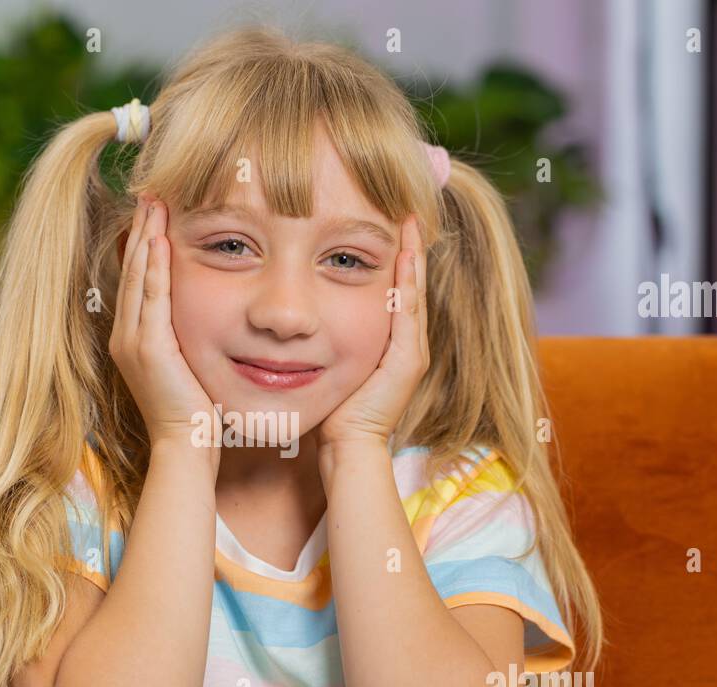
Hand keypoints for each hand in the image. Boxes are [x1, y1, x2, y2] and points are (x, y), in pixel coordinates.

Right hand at [109, 195, 220, 467]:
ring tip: (154, 202)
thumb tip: (210, 313)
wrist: (186, 446)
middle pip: (133, 269)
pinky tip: (161, 239)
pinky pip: (151, 296)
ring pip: (138, 276)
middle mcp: (126, 334)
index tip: (155, 212)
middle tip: (151, 193)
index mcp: (134, 338)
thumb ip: (190, 336)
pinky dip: (155, 265)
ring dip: (145, 236)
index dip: (144, 244)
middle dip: (141, 229)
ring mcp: (133, 340)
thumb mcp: (191, 364)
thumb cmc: (198, 411)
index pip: (139, 279)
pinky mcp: (148, 346)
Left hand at [316, 213, 429, 452]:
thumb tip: (302, 313)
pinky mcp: (409, 360)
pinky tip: (405, 255)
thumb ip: (326, 338)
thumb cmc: (332, 410)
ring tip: (410, 221)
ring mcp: (412, 350)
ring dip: (413, 255)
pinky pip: (410, 312)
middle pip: (411, 283)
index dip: (395, 256)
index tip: (387, 221)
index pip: (396, 288)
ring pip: (414, 291)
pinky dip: (409, 282)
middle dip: (409, 246)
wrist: (347, 446)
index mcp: (391, 341)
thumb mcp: (329, 363)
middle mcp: (408, 342)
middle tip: (406, 209)